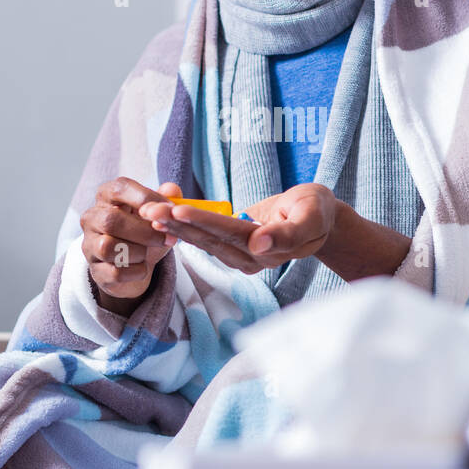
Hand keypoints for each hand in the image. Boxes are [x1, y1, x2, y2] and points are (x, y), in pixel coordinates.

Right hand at [81, 177, 182, 308]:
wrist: (136, 265)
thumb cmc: (144, 232)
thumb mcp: (156, 215)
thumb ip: (165, 200)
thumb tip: (172, 189)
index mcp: (106, 197)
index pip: (119, 188)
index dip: (146, 198)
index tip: (169, 209)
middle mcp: (92, 218)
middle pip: (111, 220)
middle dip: (145, 231)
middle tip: (168, 238)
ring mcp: (89, 245)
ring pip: (108, 247)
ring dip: (138, 252)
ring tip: (147, 253)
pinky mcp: (95, 271)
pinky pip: (115, 272)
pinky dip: (136, 271)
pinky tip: (142, 267)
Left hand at [138, 183, 338, 274]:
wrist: (318, 221)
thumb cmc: (317, 211)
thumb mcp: (312, 215)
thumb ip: (288, 232)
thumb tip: (259, 243)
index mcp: (270, 250)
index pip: (231, 234)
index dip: (204, 223)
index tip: (177, 210)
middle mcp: (251, 259)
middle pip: (210, 240)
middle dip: (179, 224)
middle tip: (150, 209)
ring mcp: (241, 257)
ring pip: (203, 241)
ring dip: (175, 226)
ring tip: (149, 211)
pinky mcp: (234, 250)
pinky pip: (205, 238)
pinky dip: (183, 226)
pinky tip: (162, 215)